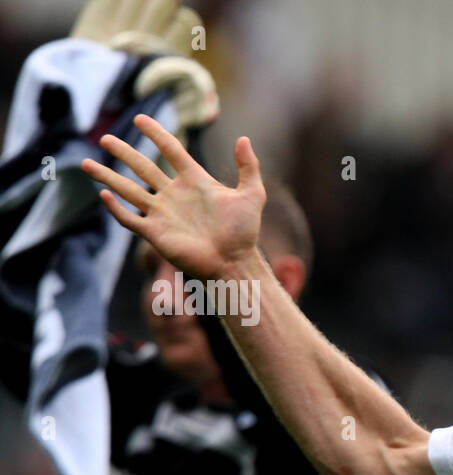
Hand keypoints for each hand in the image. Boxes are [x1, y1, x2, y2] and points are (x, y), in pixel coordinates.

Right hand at [81, 114, 265, 279]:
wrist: (235, 263)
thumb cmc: (245, 232)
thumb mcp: (253, 195)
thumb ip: (249, 167)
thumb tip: (242, 138)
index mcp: (195, 181)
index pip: (171, 150)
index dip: (156, 134)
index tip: (140, 118)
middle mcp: (175, 194)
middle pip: (143, 167)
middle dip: (123, 152)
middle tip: (105, 138)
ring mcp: (163, 214)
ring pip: (129, 190)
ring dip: (107, 177)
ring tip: (85, 163)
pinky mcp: (156, 233)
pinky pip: (130, 219)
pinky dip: (116, 208)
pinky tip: (103, 195)